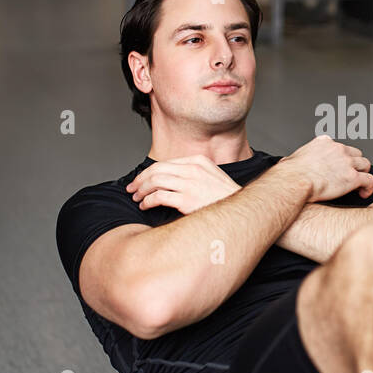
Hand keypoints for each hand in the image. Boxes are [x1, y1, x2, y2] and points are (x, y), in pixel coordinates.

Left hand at [126, 155, 240, 213]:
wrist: (240, 211)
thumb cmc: (226, 198)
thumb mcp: (212, 176)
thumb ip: (194, 173)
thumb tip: (172, 179)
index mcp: (197, 161)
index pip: (165, 163)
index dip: (148, 172)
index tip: (140, 180)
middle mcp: (192, 170)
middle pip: (156, 170)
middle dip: (140, 180)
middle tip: (132, 188)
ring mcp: (189, 184)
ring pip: (155, 182)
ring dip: (142, 190)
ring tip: (137, 198)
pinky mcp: (186, 200)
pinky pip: (159, 197)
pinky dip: (148, 201)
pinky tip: (145, 205)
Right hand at [277, 135, 372, 203]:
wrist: (294, 181)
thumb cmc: (290, 174)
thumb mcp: (290, 159)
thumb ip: (294, 159)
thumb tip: (286, 162)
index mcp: (324, 143)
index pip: (339, 147)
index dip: (341, 158)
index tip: (338, 167)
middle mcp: (338, 149)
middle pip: (355, 154)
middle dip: (355, 164)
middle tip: (350, 175)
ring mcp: (347, 162)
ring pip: (365, 164)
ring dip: (363, 174)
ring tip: (360, 185)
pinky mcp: (352, 177)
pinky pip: (369, 180)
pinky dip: (368, 187)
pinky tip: (364, 193)